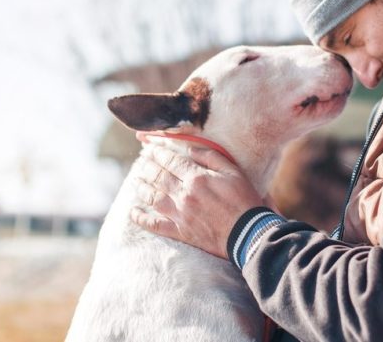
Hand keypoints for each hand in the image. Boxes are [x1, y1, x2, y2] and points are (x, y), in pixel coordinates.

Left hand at [130, 144, 263, 258]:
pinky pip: (155, 225)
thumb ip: (211, 158)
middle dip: (147, 166)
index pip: (171, 161)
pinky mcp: (180, 232)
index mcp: (197, 178)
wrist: (249, 234)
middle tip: (141, 161)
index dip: (158, 153)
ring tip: (135, 180)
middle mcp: (184, 195)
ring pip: (152, 198)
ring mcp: (180, 215)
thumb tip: (191, 150)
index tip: (150, 147)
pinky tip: (133, 212)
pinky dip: (142, 219)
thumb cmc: (244, 201)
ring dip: (141, 188)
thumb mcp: (234, 172)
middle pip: (158, 177)